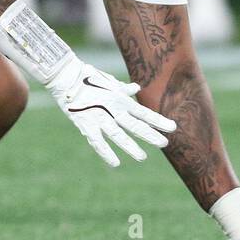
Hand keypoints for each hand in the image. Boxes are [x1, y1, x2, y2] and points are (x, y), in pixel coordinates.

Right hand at [46, 55, 175, 167]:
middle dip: (150, 134)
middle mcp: (113, 109)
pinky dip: (105, 152)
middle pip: (135, 124)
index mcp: (121, 100)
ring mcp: (100, 117)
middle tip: (165, 144)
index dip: (158, 121)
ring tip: (142, 157)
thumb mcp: (110, 82)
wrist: (66, 76)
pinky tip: (115, 163)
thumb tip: (136, 88)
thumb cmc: (88, 78)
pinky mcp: (85, 124)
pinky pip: (97, 141)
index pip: (144, 113)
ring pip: (118, 134)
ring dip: (130, 146)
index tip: (173, 128)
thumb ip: (123, 89)